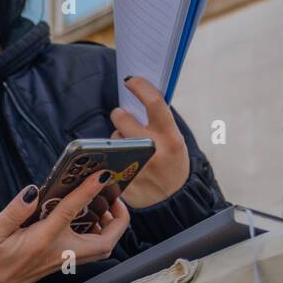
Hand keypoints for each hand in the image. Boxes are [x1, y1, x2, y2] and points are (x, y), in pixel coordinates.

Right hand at [0, 171, 130, 282]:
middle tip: (115, 197)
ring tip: (106, 206)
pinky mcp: (62, 262)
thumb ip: (14, 210)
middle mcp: (59, 252)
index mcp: (42, 240)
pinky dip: (99, 234)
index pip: (71, 211)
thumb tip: (33, 192)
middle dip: (118, 220)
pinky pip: (91, 251)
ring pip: (101, 249)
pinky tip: (90, 219)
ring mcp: (63, 259)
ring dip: (111, 228)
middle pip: (104, 242)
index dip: (89, 191)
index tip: (102, 175)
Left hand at [110, 75, 190, 209]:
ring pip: (114, 139)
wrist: (173, 201)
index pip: (154, 102)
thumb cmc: (172, 165)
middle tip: (120, 115)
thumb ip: (159, 123)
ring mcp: (137, 167)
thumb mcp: (174, 142)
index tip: (130, 80)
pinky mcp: (123, 180)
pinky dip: (113, 158)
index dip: (140, 86)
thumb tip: (138, 96)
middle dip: (119, 114)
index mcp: (170, 137)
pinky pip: (108, 158)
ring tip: (128, 147)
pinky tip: (122, 163)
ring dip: (116, 139)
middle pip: (123, 119)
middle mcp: (154, 151)